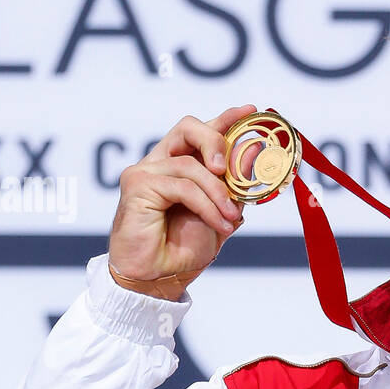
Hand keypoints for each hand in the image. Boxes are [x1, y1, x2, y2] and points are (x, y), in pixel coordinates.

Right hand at [108, 103, 260, 296]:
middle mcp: (160, 163)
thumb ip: (234, 186)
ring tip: (231, 218)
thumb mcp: (221, 213)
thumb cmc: (184, 249)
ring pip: (191, 165)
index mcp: (178, 166)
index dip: (226, 119)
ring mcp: (145, 172)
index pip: (201, 132)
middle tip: (230, 170)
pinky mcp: (138, 185)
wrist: (159, 278)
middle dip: (216, 142)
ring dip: (218, 193)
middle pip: (188, 129)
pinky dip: (207, 205)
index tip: (251, 110)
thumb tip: (251, 153)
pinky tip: (218, 223)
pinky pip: (183, 186)